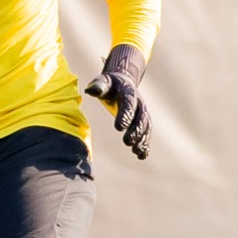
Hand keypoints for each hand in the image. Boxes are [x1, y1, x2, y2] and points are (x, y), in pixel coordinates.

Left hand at [84, 45, 150, 159]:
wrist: (123, 82)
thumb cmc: (109, 84)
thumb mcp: (103, 82)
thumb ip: (98, 86)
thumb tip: (91, 90)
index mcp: (128, 91)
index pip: (129, 103)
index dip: (126, 115)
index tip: (119, 127)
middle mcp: (139, 102)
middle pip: (141, 117)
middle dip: (136, 130)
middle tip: (127, 142)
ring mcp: (143, 112)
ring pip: (146, 126)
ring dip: (143, 139)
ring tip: (136, 151)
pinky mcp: (143, 121)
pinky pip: (146, 132)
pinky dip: (146, 144)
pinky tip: (142, 155)